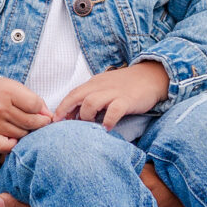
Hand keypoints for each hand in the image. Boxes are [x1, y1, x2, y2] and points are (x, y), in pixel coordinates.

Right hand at [0, 75, 52, 151]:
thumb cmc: (0, 91)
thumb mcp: (17, 88)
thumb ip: (35, 101)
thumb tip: (49, 117)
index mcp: (8, 92)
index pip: (34, 105)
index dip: (42, 110)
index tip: (41, 111)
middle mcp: (0, 108)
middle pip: (30, 122)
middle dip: (41, 123)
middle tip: (41, 122)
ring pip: (21, 134)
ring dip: (27, 132)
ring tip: (24, 126)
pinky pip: (5, 147)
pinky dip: (13, 145)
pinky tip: (15, 138)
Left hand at [54, 60, 170, 128]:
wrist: (152, 77)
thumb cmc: (127, 86)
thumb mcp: (106, 87)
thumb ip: (92, 97)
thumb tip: (76, 116)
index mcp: (94, 83)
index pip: (73, 93)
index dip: (62, 107)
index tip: (55, 120)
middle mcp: (101, 86)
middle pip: (77, 96)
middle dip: (66, 111)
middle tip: (63, 127)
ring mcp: (114, 92)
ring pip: (91, 102)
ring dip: (86, 116)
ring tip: (89, 127)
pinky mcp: (127, 100)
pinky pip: (114, 110)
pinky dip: (108, 120)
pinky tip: (106, 129)